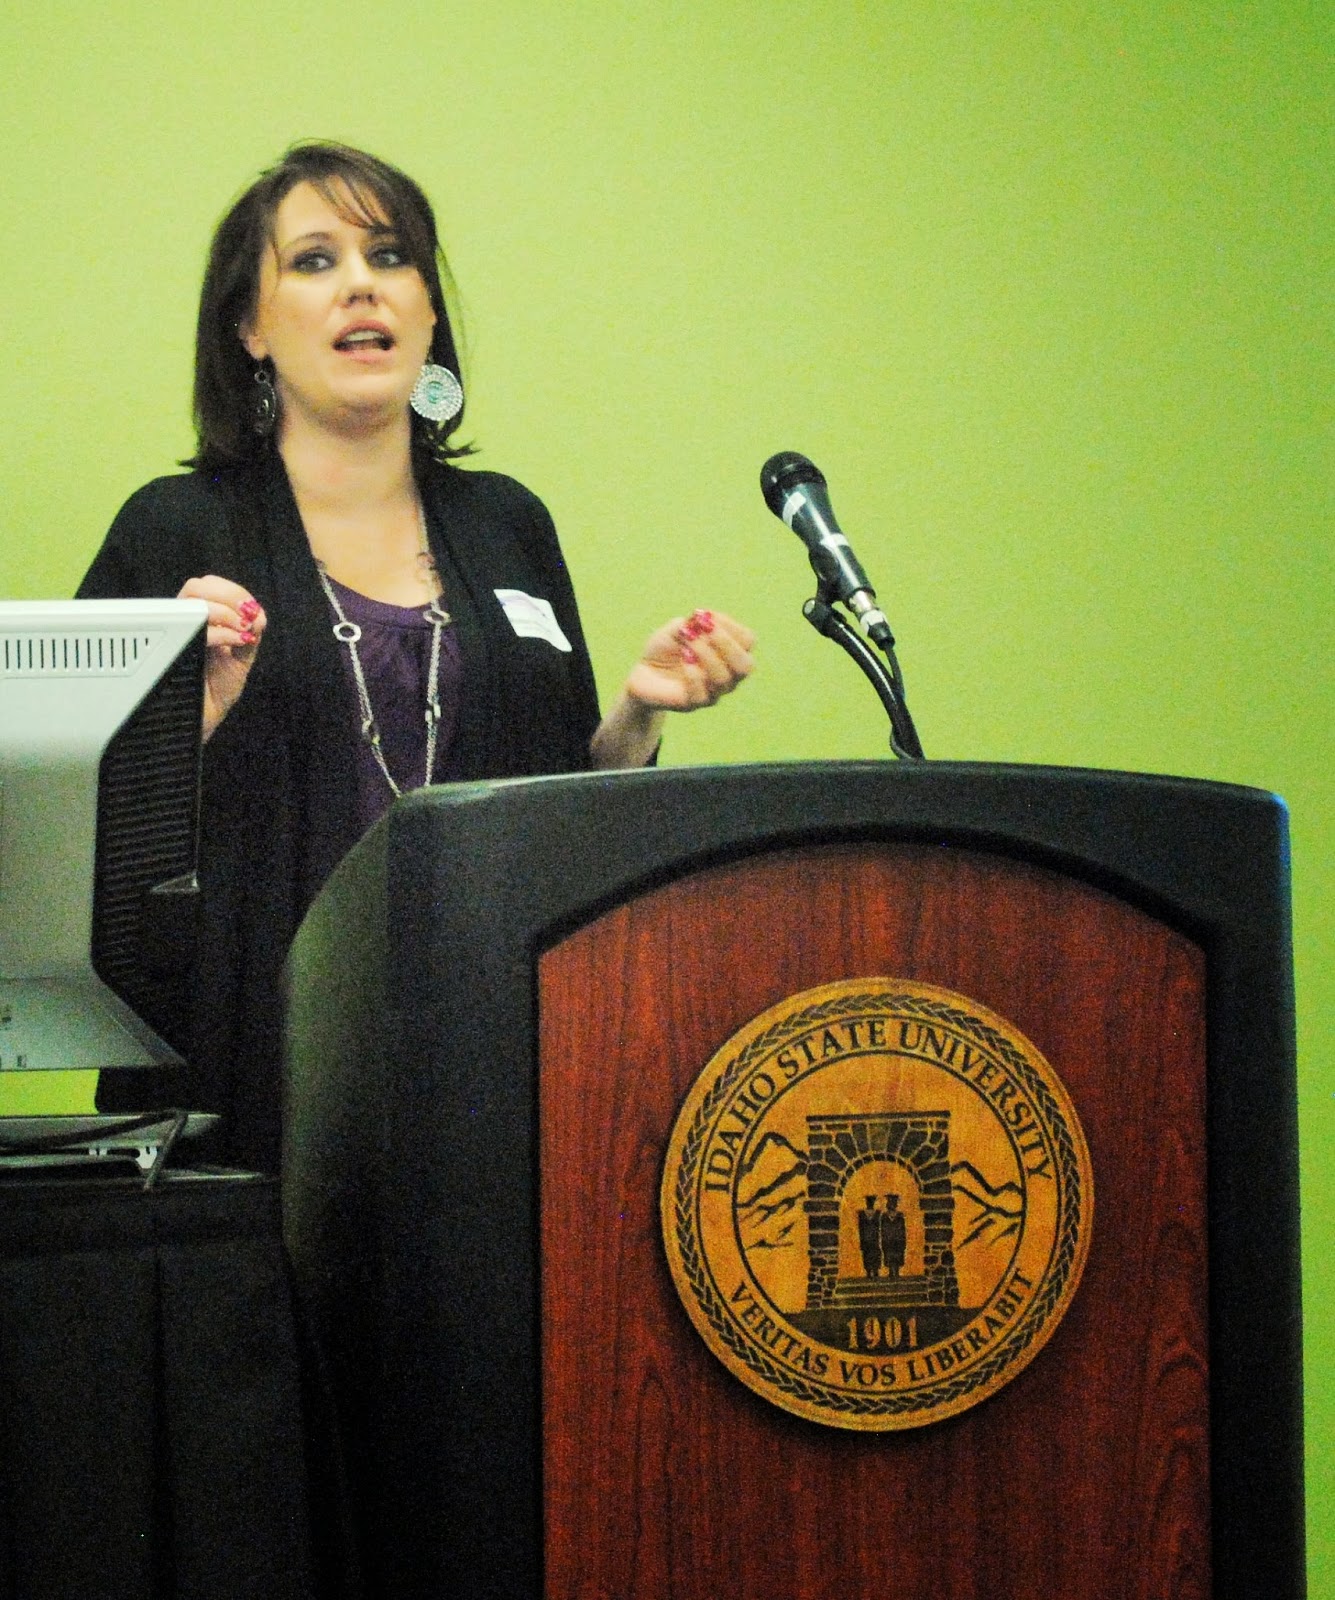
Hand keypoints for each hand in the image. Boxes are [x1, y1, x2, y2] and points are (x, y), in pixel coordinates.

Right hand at [177, 575, 265, 739]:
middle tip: (245, 618)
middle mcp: (187, 622)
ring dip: (222, 611)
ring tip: (240, 630)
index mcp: (202, 617)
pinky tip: (234, 641)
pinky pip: (192, 630)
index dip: (232, 591)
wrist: (204, 716)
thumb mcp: (242, 655)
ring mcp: (178, 634)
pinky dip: (218, 632)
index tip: (252, 609)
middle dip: (227, 596)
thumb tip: (258, 616)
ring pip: (191, 602)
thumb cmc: (218, 686)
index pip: (210, 586)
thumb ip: (251, 633)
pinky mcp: (175, 650)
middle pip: (196, 587)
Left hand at [624, 610, 754, 711]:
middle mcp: (727, 675)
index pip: (748, 641)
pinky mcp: (694, 704)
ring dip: (706, 654)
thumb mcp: (675, 629)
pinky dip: (694, 674)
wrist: (643, 673)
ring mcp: (713, 692)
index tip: (706, 616)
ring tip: (688, 643)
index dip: (730, 626)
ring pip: (724, 679)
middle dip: (727, 644)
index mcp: (729, 654)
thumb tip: (704, 620)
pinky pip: (703, 695)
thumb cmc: (665, 649)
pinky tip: (684, 661)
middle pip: (746, 665)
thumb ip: (691, 623)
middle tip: (705, 630)